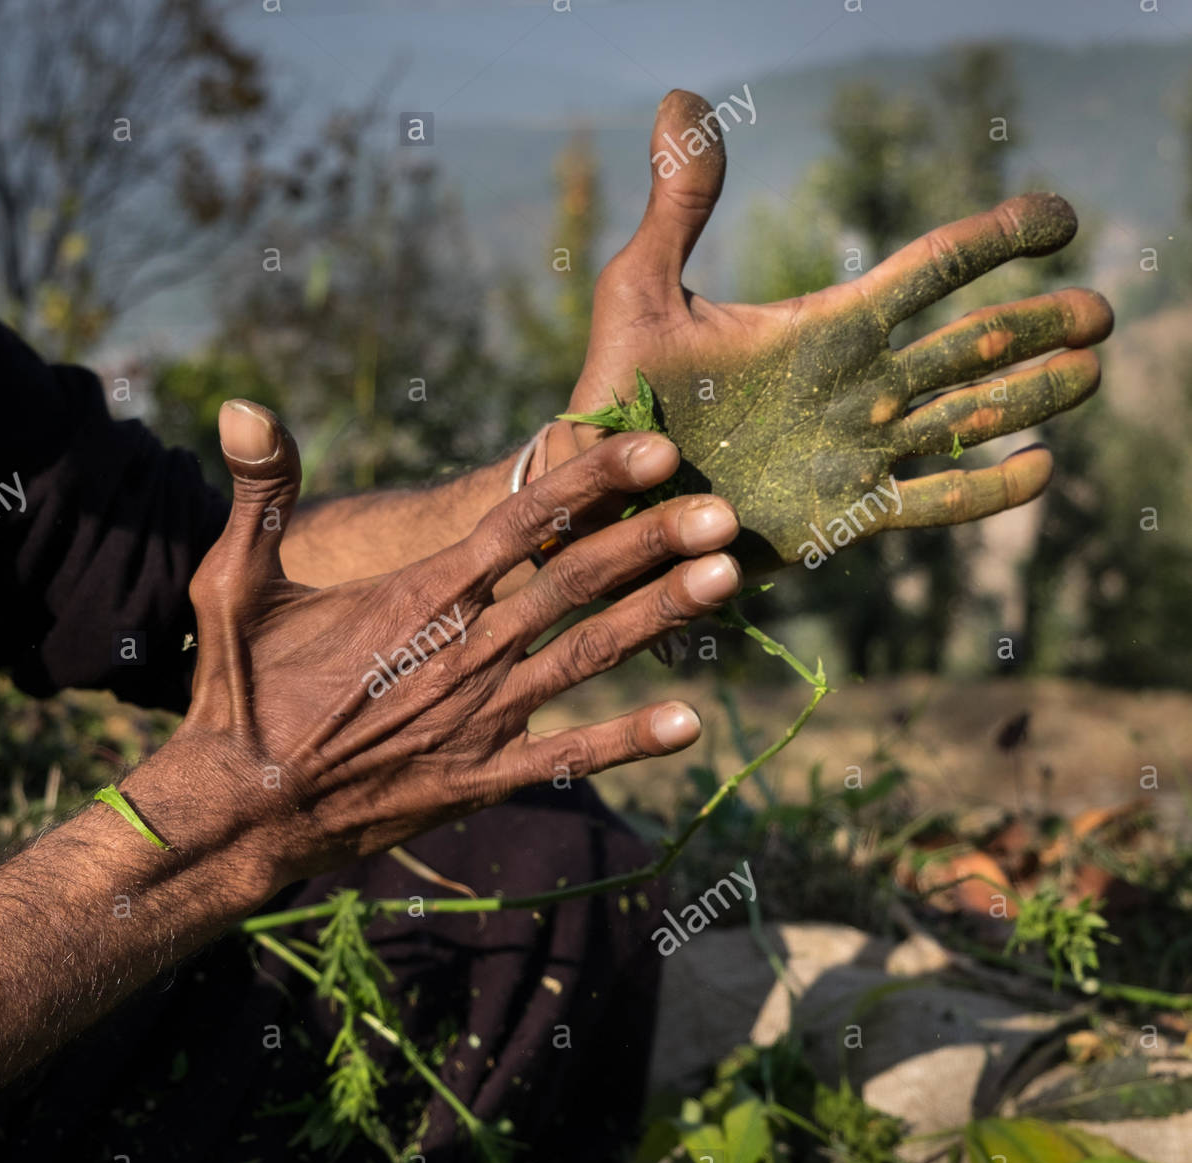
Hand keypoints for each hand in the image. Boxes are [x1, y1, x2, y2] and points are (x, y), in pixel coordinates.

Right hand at [167, 400, 742, 887]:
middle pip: (573, 582)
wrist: (237, 814)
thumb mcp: (233, 584)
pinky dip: (628, 741)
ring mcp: (477, 719)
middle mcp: (462, 651)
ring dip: (658, 617)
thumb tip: (242, 403)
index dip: (591, 481)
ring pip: (584, 656)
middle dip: (650, 541)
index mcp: (417, 597)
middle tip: (725, 512)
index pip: (520, 522)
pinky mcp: (479, 779)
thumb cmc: (240, 694)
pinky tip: (692, 723)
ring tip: (728, 580)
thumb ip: (261, 495)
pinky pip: (566, 757)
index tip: (654, 448)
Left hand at [564, 89, 1112, 570]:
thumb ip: (678, 203)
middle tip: (1101, 313)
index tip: (1061, 217)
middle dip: (1039, 328)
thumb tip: (682, 100)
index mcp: (825, 329)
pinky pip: (931, 503)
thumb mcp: (640, 289)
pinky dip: (986, 492)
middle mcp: (858, 388)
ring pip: (968, 418)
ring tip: (1091, 372)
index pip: (928, 272)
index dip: (996, 241)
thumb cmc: (620, 392)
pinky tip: (1038, 470)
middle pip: (972, 347)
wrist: (607, 491)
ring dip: (1033, 396)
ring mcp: (858, 453)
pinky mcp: (844, 516)